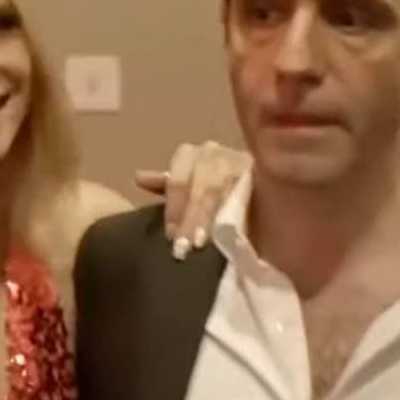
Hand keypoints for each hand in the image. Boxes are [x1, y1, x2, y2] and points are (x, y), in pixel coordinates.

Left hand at [135, 140, 251, 259]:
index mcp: (190, 154)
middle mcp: (214, 152)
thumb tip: (138, 178)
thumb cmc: (209, 184)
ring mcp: (239, 159)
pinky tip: (235, 230)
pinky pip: (249, 191)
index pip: (178, 181)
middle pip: (201, 188)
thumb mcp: (186, 184)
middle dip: (192, 219)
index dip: (175, 209)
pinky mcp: (261, 172)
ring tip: (204, 242)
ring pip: (223, 190)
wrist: (254, 176)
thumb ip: (166, 184)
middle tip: (186, 247)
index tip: (171, 236)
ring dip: (212, 218)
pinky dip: (239, 211)